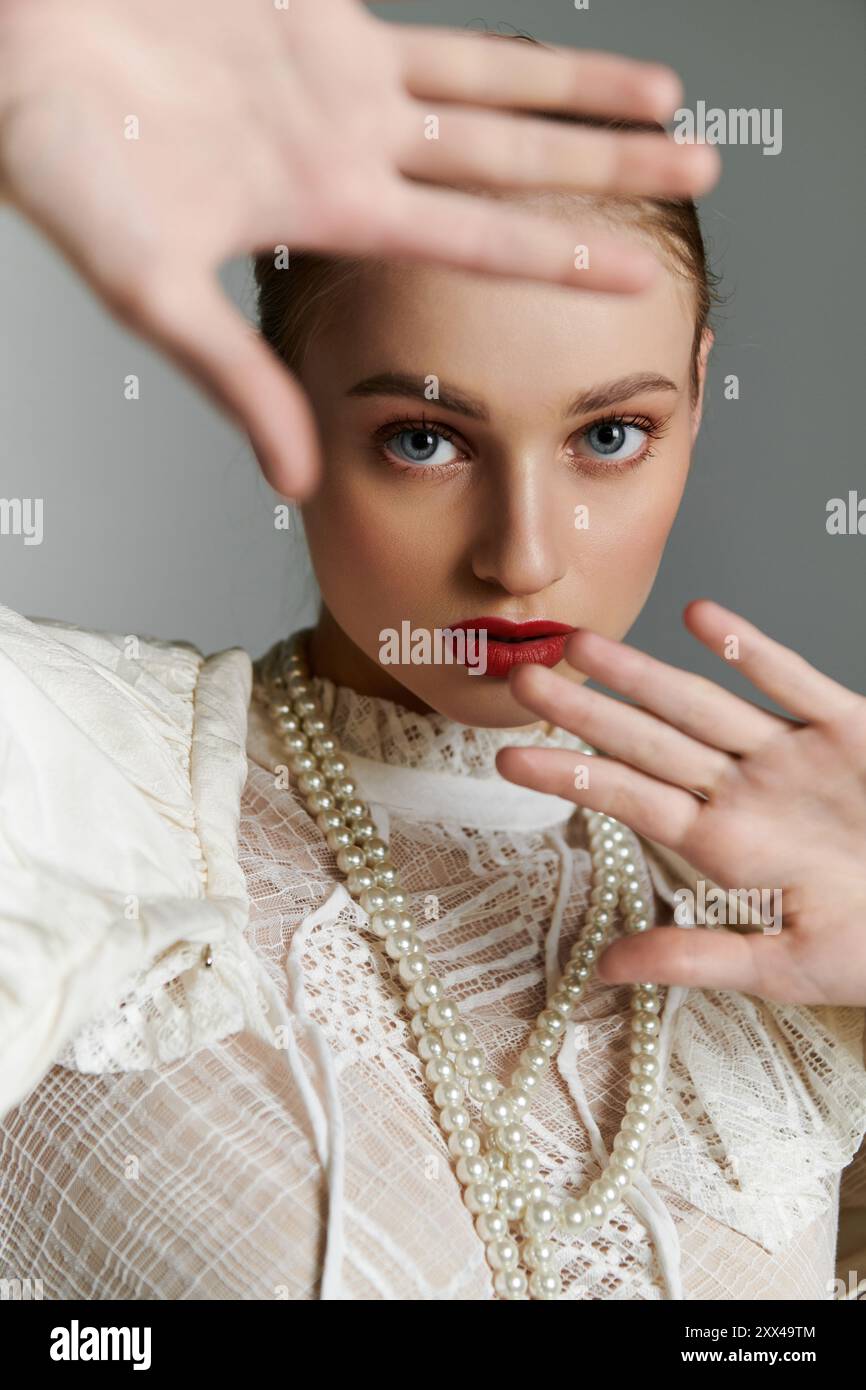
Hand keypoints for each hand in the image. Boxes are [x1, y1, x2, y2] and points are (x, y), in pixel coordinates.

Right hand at [0, 0, 717, 497]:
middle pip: (508, 166)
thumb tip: (296, 486)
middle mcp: (346, 148)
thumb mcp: (152, 288)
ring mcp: (337, 77)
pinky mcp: (317, 12)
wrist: (17, 45)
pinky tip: (572, 50)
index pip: (469, 242)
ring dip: (582, 100)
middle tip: (701, 183)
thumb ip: (238, 378)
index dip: (554, 259)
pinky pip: (439, 26)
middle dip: (605, 174)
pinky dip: (510, 41)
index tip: (633, 281)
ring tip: (674, 107)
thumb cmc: (55, 160)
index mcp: (319, 214)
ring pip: (492, 90)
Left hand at [495, 599, 865, 1005]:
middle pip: (649, 742)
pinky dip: (750, 652)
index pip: (629, 800)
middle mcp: (744, 791)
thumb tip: (606, 971)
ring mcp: (791, 756)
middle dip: (584, 711)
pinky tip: (701, 619)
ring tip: (583, 645)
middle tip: (520, 679)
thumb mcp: (781, 966)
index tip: (507, 758)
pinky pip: (793, 682)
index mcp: (723, 845)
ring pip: (703, 705)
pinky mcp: (847, 727)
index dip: (569, 776)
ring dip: (644, 674)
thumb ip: (696, 959)